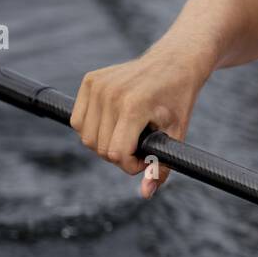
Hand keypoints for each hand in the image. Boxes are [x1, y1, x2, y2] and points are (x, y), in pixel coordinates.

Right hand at [69, 42, 209, 198]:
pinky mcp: (90, 80)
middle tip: (140, 145)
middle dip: (119, 155)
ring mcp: (97, 84)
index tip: (147, 158)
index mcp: (133, 106)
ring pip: (85, 136)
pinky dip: (92, 128)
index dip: (131, 165)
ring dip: (104, 142)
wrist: (175, 62)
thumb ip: (161, 166)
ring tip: (129, 134)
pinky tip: (114, 122)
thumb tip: (146, 194)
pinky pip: (78, 119)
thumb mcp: (176, 134)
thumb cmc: (178, 100)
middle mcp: (111, 93)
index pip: (115, 153)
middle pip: (98, 147)